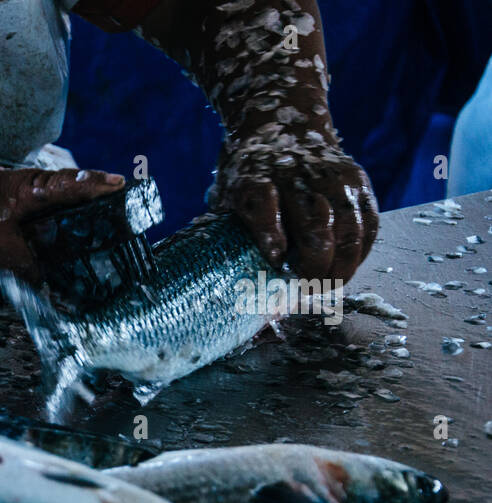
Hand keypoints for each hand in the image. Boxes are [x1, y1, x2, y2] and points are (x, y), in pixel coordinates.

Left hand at [209, 129, 378, 285]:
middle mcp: (295, 175)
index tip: (275, 261)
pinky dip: (361, 251)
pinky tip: (347, 267)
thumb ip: (226, 232)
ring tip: (328, 286)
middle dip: (314, 267)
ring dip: (342, 266)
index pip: (263, 207)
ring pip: (348, 229)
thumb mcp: (225, 198)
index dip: (270, 236)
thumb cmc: (247, 176)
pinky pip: (369, 221)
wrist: (279, 121)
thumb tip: (240, 277)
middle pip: (315, 226)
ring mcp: (330, 176)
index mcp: (254, 179)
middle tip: (307, 290)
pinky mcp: (356, 179)